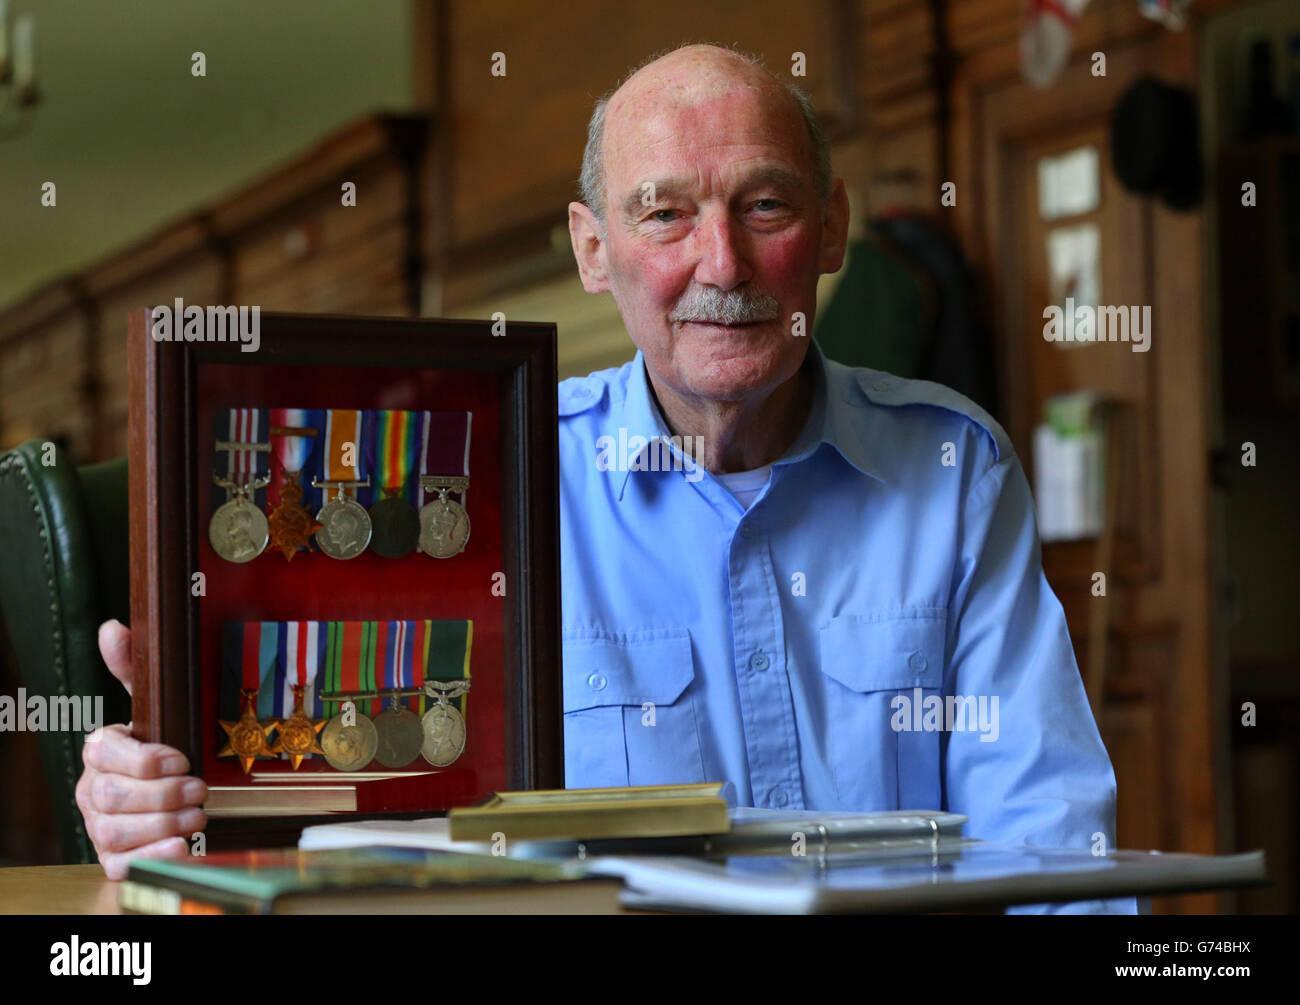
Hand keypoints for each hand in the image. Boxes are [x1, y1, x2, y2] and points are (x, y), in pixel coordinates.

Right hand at [76, 619, 206, 879]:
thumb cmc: (160, 745)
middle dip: (162, 795)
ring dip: (164, 824)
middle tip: (199, 788)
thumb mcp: (153, 706)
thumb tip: (112, 627)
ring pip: (116, 831)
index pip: (106, 755)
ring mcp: (100, 825)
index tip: (181, 758)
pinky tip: (182, 847)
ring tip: (199, 814)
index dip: (144, 759)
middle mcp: (93, 790)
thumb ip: (134, 668)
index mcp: (100, 751)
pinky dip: (153, 857)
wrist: (167, 789)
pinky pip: (121, 864)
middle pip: (113, 797)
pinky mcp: (114, 857)